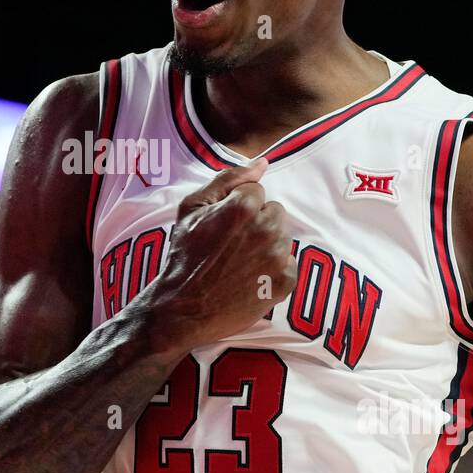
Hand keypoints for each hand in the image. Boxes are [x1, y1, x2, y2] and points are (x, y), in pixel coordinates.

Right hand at [136, 158, 297, 351]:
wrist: (184, 308)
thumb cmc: (184, 256)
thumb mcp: (191, 208)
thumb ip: (228, 179)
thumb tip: (262, 164)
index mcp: (244, 206)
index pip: (255, 191)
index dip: (236, 207)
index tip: (222, 226)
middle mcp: (266, 228)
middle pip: (274, 211)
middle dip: (256, 222)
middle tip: (231, 244)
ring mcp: (278, 256)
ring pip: (282, 236)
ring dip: (266, 243)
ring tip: (239, 261)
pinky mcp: (286, 281)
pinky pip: (289, 263)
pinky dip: (273, 269)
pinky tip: (250, 277)